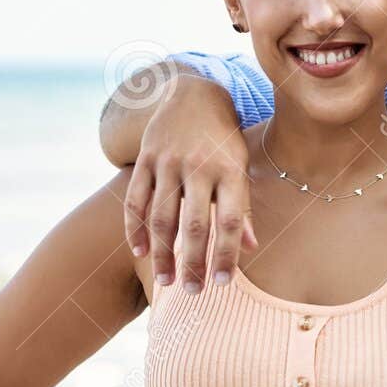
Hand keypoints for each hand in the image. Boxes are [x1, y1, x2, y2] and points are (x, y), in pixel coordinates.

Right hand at [123, 71, 256, 293]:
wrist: (193, 94)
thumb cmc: (224, 140)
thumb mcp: (241, 166)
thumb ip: (243, 206)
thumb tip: (250, 247)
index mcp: (230, 170)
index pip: (231, 220)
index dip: (227, 253)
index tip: (224, 282)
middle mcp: (199, 167)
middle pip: (195, 224)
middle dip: (193, 262)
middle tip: (193, 292)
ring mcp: (168, 162)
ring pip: (162, 216)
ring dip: (163, 253)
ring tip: (166, 280)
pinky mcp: (145, 159)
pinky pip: (136, 199)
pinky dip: (136, 228)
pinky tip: (140, 252)